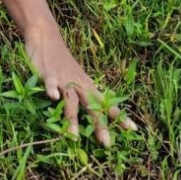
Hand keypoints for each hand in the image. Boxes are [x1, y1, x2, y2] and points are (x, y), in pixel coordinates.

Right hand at [24, 24, 136, 146]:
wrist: (46, 36)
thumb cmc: (62, 61)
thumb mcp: (76, 78)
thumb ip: (81, 96)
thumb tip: (91, 116)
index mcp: (87, 86)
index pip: (107, 103)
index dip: (119, 116)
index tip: (134, 130)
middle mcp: (79, 84)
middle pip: (92, 106)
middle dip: (100, 125)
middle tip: (107, 143)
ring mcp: (64, 79)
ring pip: (71, 100)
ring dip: (73, 118)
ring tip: (74, 137)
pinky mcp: (48, 73)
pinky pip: (50, 82)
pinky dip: (52, 89)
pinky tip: (53, 97)